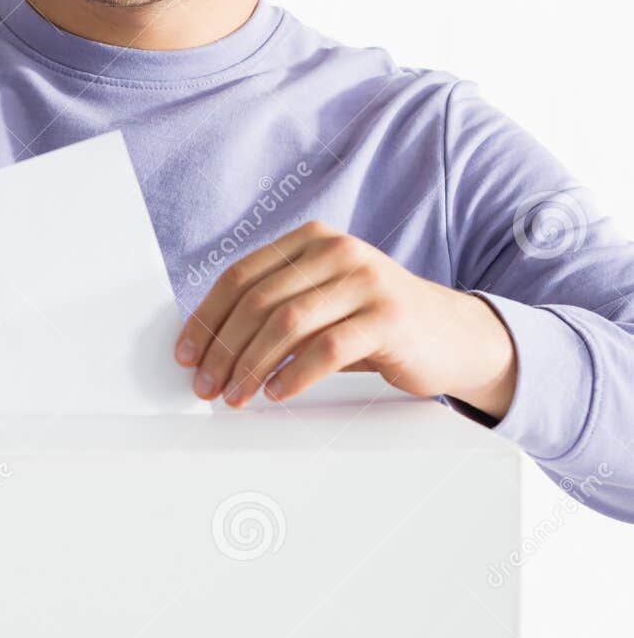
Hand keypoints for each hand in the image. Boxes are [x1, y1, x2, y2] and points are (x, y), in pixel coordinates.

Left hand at [173, 220, 516, 415]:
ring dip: (252, 366)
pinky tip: (278, 393)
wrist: (452, 335)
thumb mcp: (323, 301)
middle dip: (224, 348)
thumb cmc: (374, 323)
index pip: (241, 276)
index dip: (207, 318)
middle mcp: (337, 251)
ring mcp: (366, 280)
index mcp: (312, 240)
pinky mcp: (389, 317)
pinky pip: (327, 348)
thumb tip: (209, 344)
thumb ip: (276, 307)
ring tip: (236, 396)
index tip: (187, 354)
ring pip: (288, 323)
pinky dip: (294, 374)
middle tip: (206, 385)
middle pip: (259, 301)